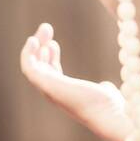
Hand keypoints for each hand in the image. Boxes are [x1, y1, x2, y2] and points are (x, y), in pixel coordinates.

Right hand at [20, 22, 127, 140]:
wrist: (110, 112)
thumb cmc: (111, 105)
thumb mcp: (103, 91)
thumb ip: (102, 88)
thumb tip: (105, 86)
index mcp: (64, 93)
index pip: (50, 74)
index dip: (50, 57)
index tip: (54, 43)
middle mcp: (53, 93)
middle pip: (40, 66)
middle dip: (41, 46)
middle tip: (46, 28)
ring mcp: (48, 90)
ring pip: (32, 65)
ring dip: (35, 45)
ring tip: (45, 28)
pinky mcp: (47, 84)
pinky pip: (28, 67)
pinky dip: (27, 54)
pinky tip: (33, 40)